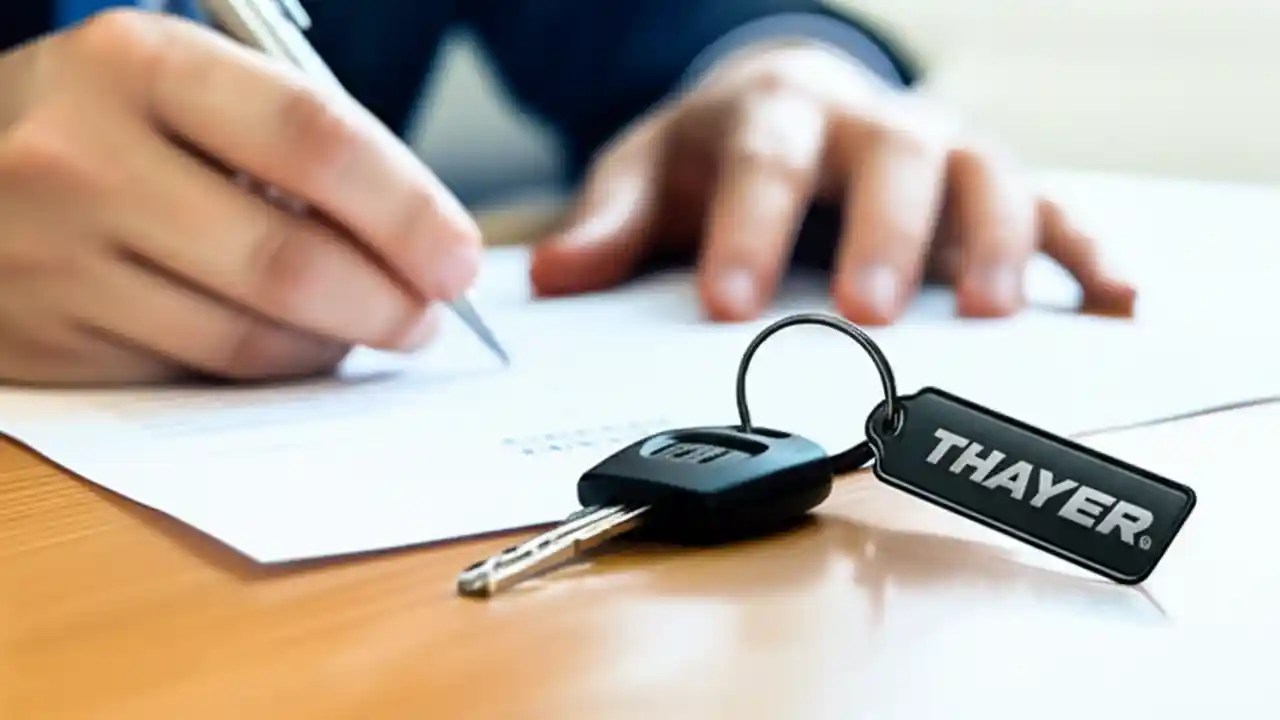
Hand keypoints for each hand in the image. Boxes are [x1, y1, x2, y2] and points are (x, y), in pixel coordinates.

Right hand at [0, 10, 479, 385]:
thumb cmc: (111, 122)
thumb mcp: (187, 85)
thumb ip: (295, 143)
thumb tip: (421, 239)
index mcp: (139, 63)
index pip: (316, 139)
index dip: (409, 209)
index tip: (460, 256)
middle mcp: (84, 158)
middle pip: (289, 260)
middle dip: (389, 301)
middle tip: (431, 313)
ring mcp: (58, 259)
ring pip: (248, 335)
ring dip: (340, 342)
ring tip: (377, 324)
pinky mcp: (50, 341)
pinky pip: (200, 372)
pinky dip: (274, 366)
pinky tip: (300, 342)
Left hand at [529, 42, 1134, 322]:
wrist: (786, 103)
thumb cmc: (716, 152)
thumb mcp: (648, 175)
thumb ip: (609, 225)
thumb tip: (549, 279)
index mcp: (775, 115)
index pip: (764, 163)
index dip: (747, 230)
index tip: (727, 304)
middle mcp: (868, 125)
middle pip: (891, 160)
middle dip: (883, 233)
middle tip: (868, 310)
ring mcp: (938, 151)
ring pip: (984, 176)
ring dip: (994, 239)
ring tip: (990, 313)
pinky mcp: (985, 185)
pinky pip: (1053, 206)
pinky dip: (1084, 248)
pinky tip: (1113, 297)